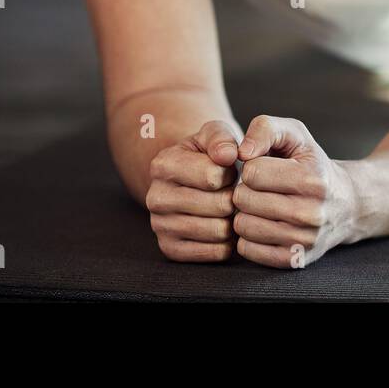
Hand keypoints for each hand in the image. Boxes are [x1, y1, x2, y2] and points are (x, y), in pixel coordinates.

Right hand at [146, 120, 241, 261]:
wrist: (192, 180)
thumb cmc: (208, 155)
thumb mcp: (214, 134)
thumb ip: (221, 138)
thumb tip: (228, 155)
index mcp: (163, 165)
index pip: (214, 176)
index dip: (230, 173)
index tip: (226, 171)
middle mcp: (155, 197)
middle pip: (219, 206)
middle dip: (233, 197)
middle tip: (229, 192)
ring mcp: (160, 226)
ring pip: (219, 231)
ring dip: (232, 220)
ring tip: (226, 208)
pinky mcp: (170, 249)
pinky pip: (216, 253)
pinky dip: (228, 241)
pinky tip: (222, 225)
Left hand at [233, 115, 359, 268]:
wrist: (347, 204)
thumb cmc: (312, 164)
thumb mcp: (296, 134)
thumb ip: (265, 128)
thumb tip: (241, 152)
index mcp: (312, 179)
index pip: (252, 172)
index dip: (252, 166)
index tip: (266, 168)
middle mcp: (311, 213)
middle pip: (243, 199)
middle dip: (246, 190)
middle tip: (262, 189)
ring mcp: (304, 241)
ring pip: (243, 226)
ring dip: (246, 214)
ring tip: (262, 206)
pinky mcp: (295, 261)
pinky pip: (248, 250)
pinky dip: (249, 237)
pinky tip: (264, 224)